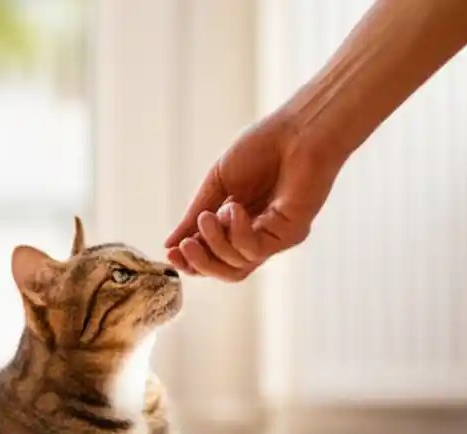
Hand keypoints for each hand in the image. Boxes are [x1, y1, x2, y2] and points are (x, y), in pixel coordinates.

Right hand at [164, 110, 344, 281]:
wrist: (297, 129)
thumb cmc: (261, 147)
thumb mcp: (216, 184)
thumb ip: (194, 216)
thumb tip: (169, 245)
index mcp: (240, 222)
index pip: (214, 256)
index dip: (190, 260)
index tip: (170, 252)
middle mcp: (259, 234)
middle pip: (226, 271)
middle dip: (200, 264)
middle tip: (184, 247)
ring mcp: (275, 237)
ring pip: (238, 268)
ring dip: (215, 244)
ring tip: (209, 216)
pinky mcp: (291, 234)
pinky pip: (255, 251)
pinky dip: (237, 234)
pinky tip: (234, 209)